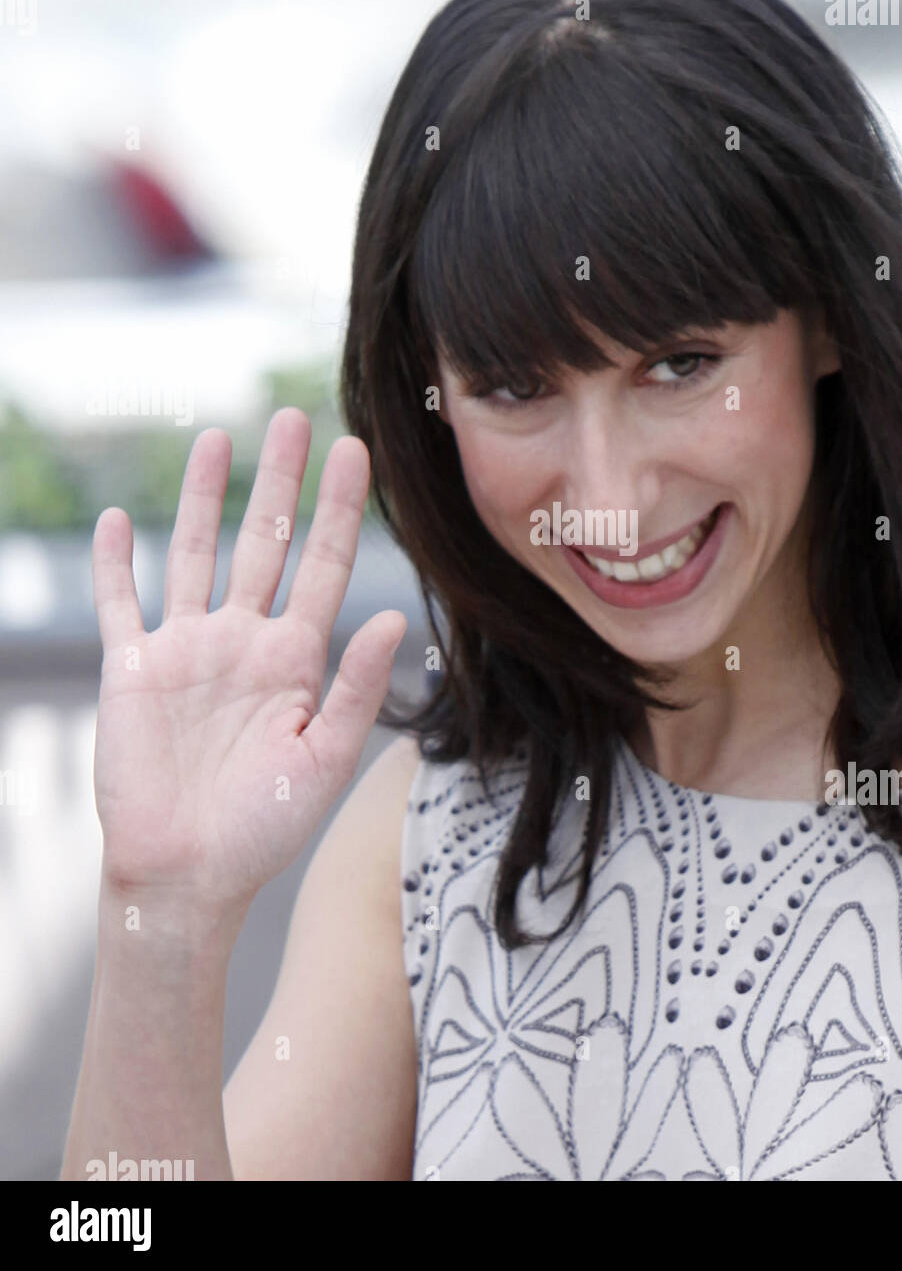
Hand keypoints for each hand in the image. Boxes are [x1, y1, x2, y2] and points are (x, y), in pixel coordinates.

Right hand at [90, 408, 405, 909]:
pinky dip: (117, 564)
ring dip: (203, 497)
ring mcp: (187, 650)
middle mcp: (244, 641)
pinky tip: (117, 520)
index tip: (356, 452)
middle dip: (280, 482)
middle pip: (265, 542)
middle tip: (294, 418)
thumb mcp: (324, 758)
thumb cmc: (263, 828)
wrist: (187, 876)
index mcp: (296, 659)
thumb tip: (393, 616)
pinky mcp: (133, 670)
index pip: (324, 565)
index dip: (340, 508)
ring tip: (217, 438)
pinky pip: (122, 604)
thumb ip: (357, 686)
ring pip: (195, 553)